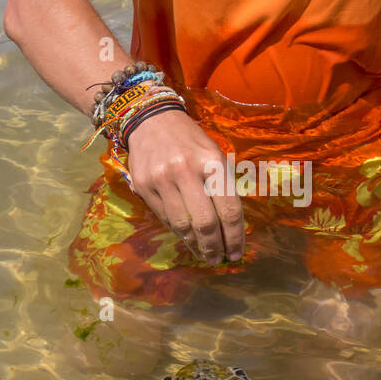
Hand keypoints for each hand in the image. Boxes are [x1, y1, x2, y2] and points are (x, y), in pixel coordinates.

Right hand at [126, 109, 244, 264]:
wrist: (152, 120)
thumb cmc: (191, 141)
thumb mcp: (214, 155)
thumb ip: (223, 188)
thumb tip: (231, 228)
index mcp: (212, 163)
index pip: (229, 210)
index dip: (236, 237)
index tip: (237, 253)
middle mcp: (186, 171)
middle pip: (205, 223)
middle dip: (215, 247)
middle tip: (219, 259)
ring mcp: (162, 179)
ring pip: (182, 225)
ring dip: (195, 245)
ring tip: (204, 254)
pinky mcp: (143, 186)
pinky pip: (164, 218)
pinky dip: (178, 232)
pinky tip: (187, 238)